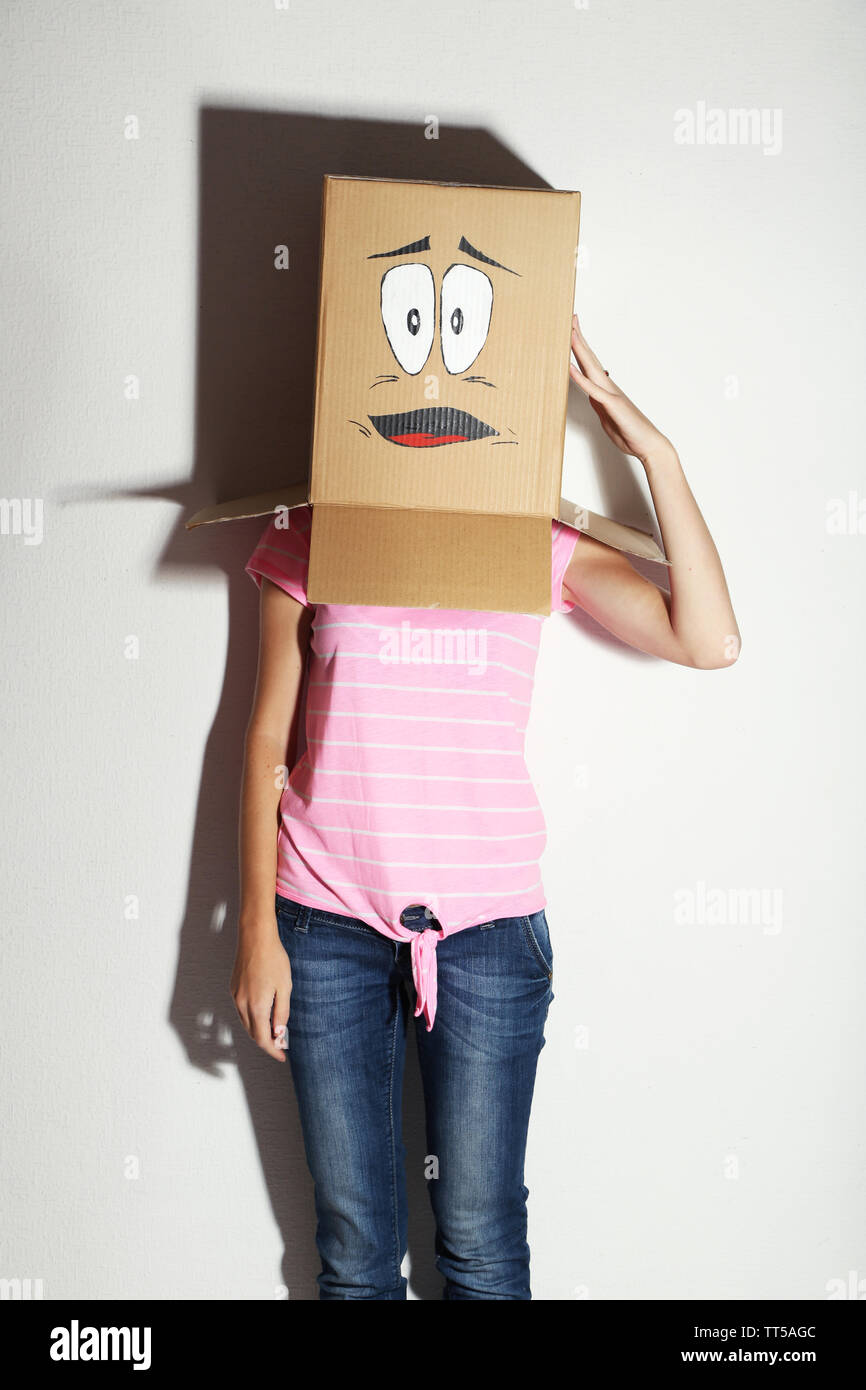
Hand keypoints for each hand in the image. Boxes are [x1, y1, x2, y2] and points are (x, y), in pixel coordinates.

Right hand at [230, 923, 291, 1062]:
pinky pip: (242, 1011)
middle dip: (266, 1043)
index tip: (282, 1056)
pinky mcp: (233, 988)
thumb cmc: (273, 959)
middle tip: (281, 1045)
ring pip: (246, 1023)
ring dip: (259, 1031)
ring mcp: (236, 996)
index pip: (263, 1039)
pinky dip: (252, 1019)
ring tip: (274, 1032)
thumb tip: (279, 1034)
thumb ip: (281, 1012)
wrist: (255, 937)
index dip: (273, 1050)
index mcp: (257, 1006)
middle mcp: (242, 1004)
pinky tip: (263, 1014)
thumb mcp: (284, 987)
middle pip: (253, 1033)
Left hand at [569, 313, 674, 467]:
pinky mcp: (612, 406)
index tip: (571, 330)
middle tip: (569, 317)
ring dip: (578, 349)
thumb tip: (591, 396)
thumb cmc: (630, 433)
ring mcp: (610, 394)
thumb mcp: (607, 418)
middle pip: (589, 358)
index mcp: (605, 390)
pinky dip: (580, 379)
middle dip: (577, 337)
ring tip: (568, 331)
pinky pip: (593, 390)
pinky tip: (569, 367)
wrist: (649, 445)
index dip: (579, 346)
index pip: (589, 364)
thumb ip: (598, 405)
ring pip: (590, 367)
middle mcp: (608, 387)